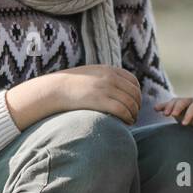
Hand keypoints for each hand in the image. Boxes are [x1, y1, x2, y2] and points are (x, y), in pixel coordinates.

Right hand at [8, 65, 140, 127]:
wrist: (55, 89)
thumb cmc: (72, 85)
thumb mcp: (91, 74)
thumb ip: (105, 77)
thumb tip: (117, 88)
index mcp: (109, 70)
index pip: (133, 81)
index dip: (137, 94)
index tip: (134, 103)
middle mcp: (110, 77)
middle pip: (134, 93)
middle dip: (137, 105)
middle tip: (135, 114)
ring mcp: (105, 88)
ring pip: (131, 103)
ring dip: (134, 113)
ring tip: (131, 120)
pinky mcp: (100, 101)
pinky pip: (122, 110)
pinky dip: (128, 117)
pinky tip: (127, 122)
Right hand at [154, 96, 192, 130]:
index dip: (189, 114)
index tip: (184, 124)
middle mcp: (190, 101)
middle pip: (183, 101)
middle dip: (177, 107)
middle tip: (173, 115)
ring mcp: (181, 102)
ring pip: (174, 101)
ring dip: (169, 106)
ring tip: (165, 114)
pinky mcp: (174, 105)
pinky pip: (167, 104)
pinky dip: (161, 106)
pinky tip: (155, 108)